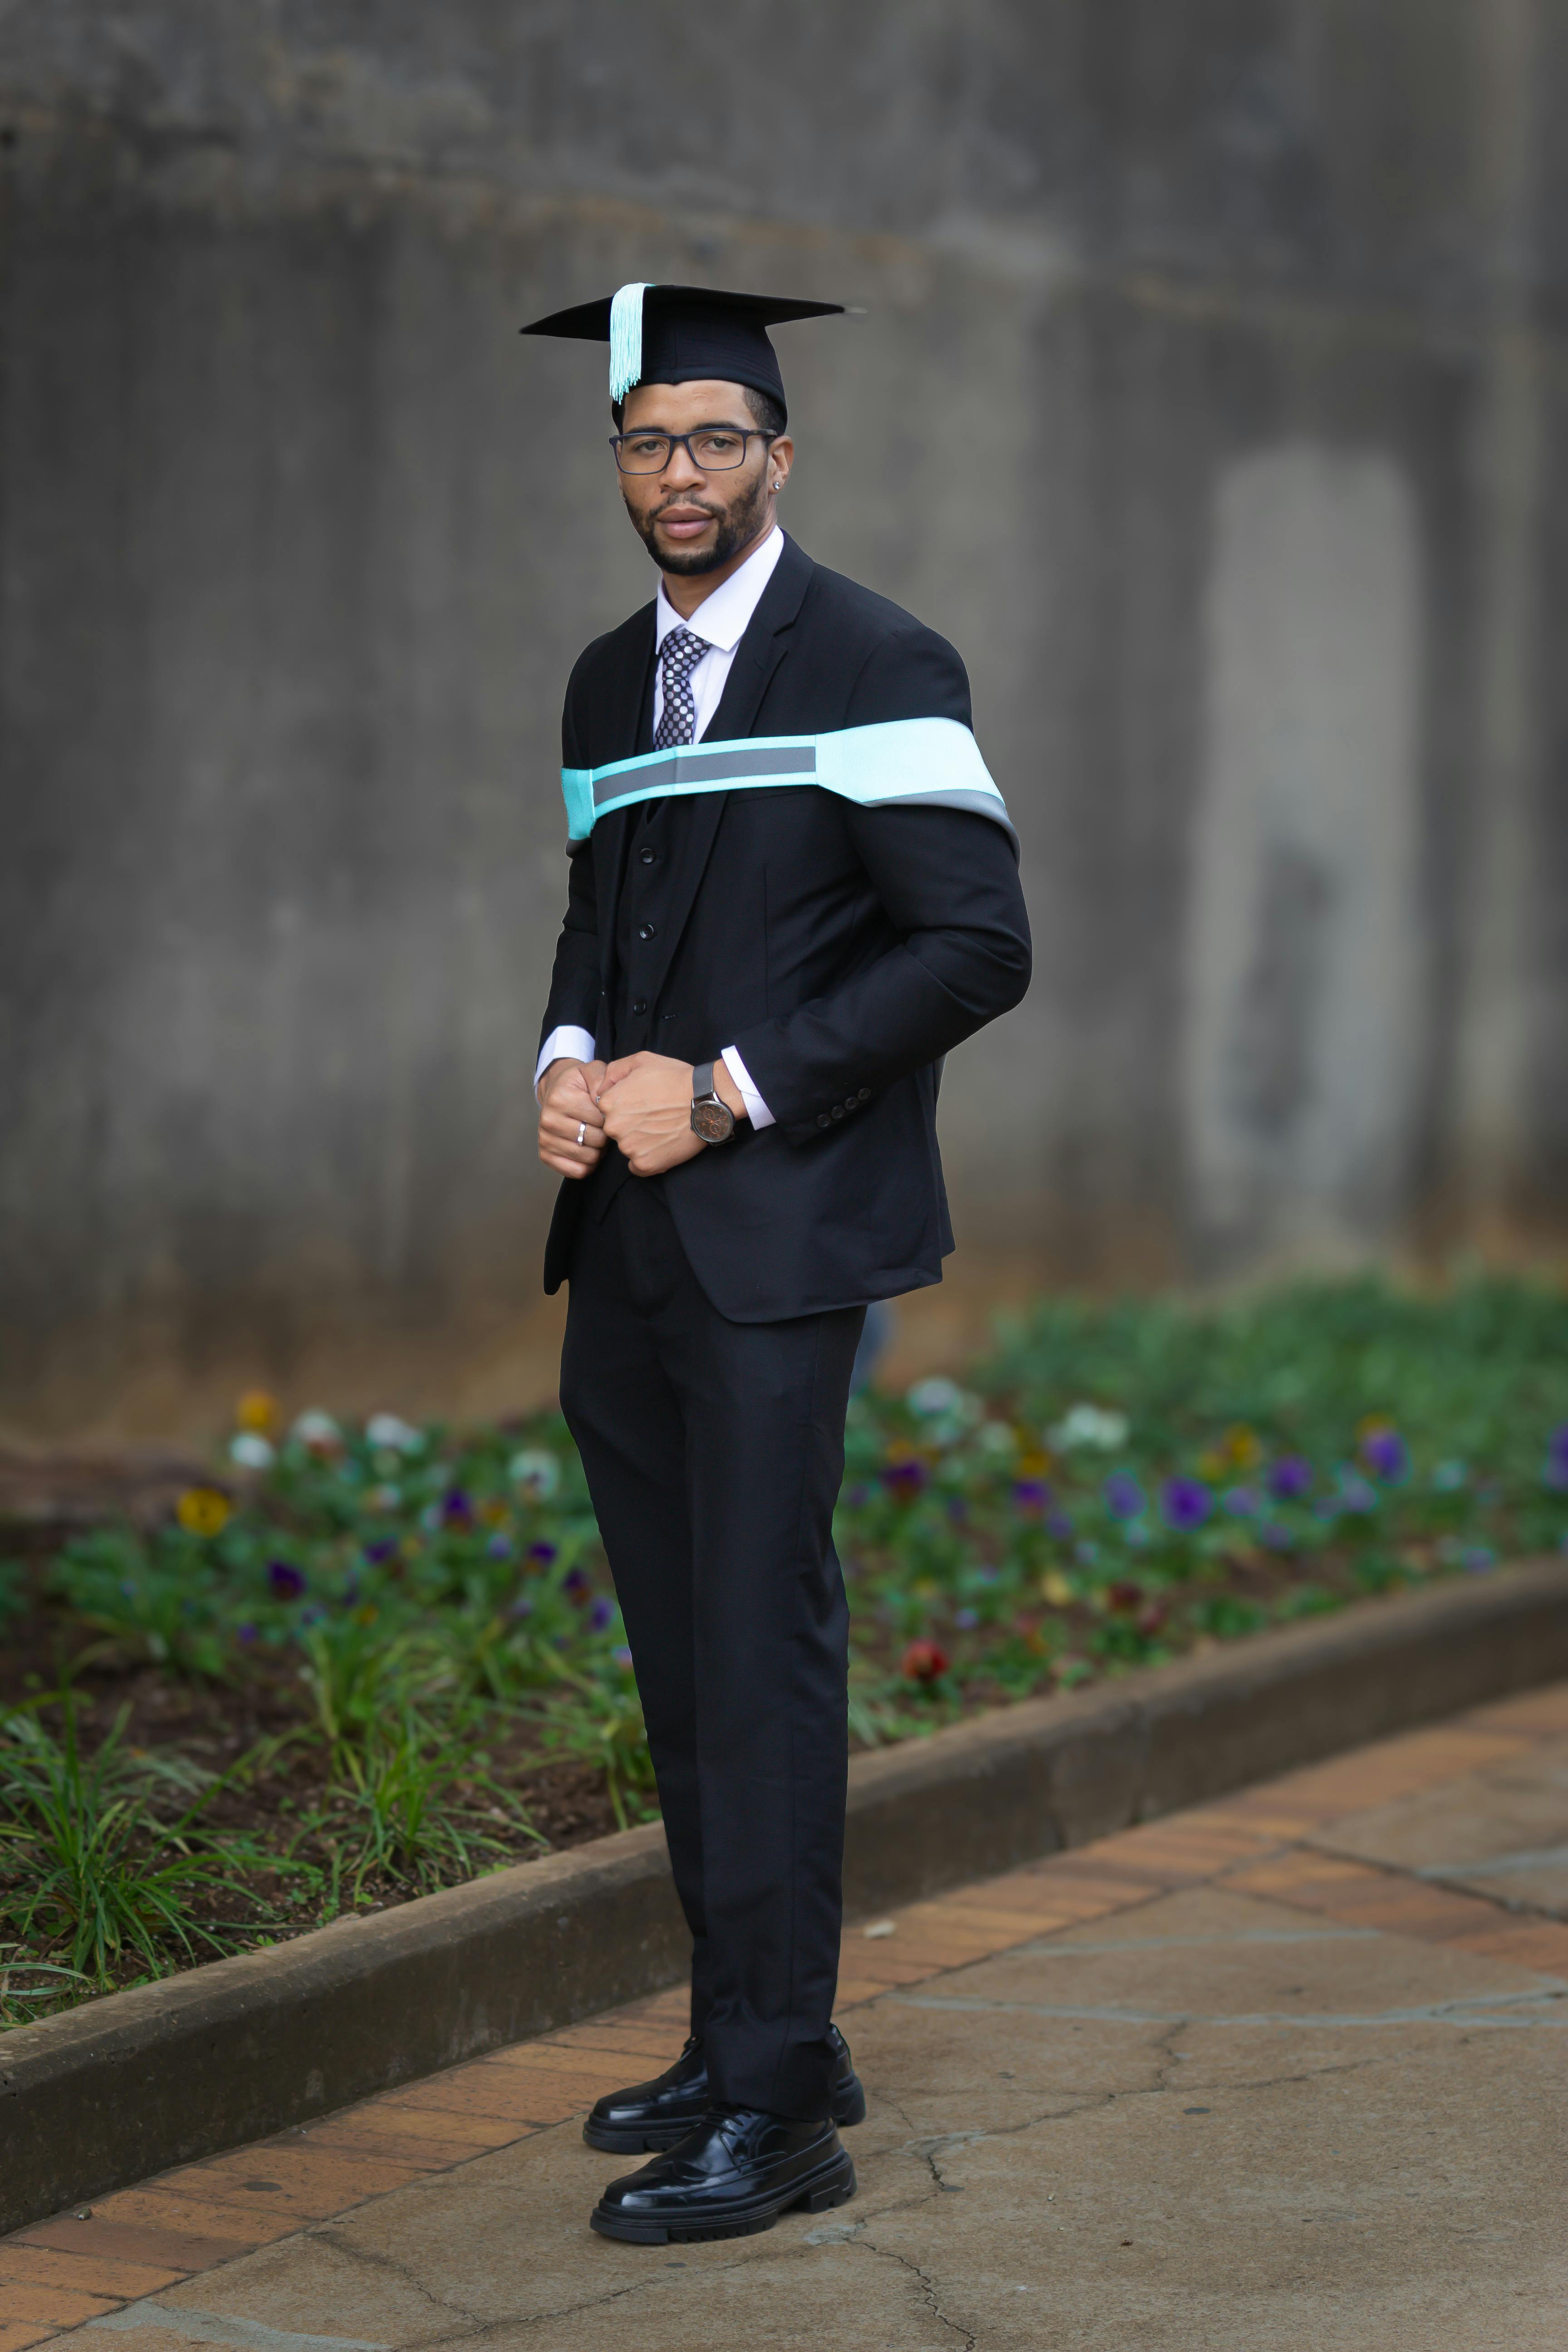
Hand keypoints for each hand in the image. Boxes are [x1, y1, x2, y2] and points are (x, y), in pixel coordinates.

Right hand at [538, 1058, 608, 1178]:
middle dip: (605, 1135)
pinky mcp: (546, 1155)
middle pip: (595, 1140)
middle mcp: (549, 1120)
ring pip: (588, 1157)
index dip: (610, 1118)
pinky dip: (588, 1164)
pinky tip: (587, 1150)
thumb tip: (604, 1099)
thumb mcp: (592, 1072)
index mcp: (561, 1098)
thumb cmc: (579, 1084)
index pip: (600, 1120)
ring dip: (598, 1150)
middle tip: (601, 1126)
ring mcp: (545, 1139)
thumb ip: (603, 1079)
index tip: (605, 1112)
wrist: (556, 1091)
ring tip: (594, 1136)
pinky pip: (577, 1171)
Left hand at [599, 1051, 745, 1177]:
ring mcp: (628, 1148)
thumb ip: (614, 1071)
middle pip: (615, 1129)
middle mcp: (613, 1127)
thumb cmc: (675, 1078)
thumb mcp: (641, 1060)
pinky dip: (648, 1159)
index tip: (643, 1103)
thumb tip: (601, 1089)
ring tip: (662, 1129)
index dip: (625, 1105)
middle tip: (654, 1116)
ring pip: (627, 1147)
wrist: (704, 1100)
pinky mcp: (645, 1164)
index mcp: (608, 1103)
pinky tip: (661, 1145)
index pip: (607, 1109)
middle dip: (631, 1124)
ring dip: (640, 1142)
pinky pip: (637, 1166)